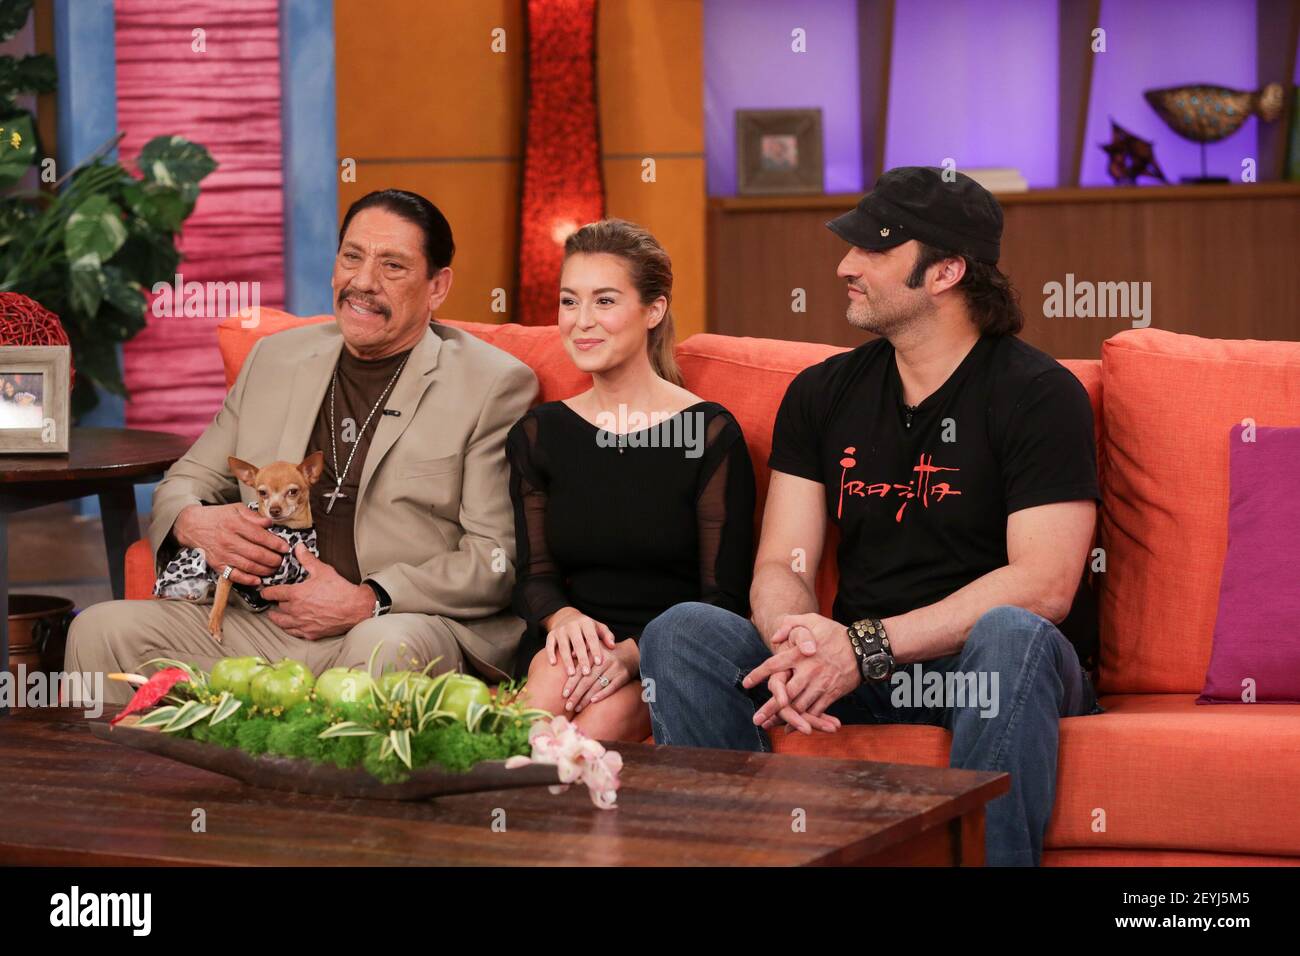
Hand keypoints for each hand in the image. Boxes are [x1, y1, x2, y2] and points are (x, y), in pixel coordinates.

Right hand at [174, 502, 288, 585]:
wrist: (193, 526)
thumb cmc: (218, 517)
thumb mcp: (236, 509)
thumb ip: (254, 516)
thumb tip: (269, 523)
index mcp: (235, 524)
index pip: (260, 536)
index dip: (275, 543)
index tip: (286, 548)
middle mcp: (228, 540)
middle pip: (256, 553)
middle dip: (274, 559)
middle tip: (282, 560)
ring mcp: (222, 554)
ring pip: (248, 566)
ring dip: (265, 570)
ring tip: (274, 569)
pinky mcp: (217, 565)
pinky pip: (234, 575)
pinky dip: (247, 580)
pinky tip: (258, 580)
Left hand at [261, 544, 373, 640]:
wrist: (355, 609)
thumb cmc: (340, 590)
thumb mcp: (323, 570)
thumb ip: (308, 559)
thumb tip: (299, 548)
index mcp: (296, 594)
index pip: (274, 593)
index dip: (267, 592)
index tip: (264, 591)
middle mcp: (296, 611)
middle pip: (278, 607)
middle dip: (276, 603)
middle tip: (275, 600)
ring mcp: (302, 624)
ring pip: (282, 622)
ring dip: (277, 618)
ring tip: (274, 615)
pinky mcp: (310, 633)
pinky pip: (293, 632)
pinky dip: (289, 628)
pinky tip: (289, 626)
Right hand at [542, 607, 616, 682]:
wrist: (567, 617)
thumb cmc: (587, 628)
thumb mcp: (598, 628)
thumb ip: (607, 636)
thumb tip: (613, 646)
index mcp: (586, 623)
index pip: (591, 637)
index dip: (595, 650)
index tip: (599, 662)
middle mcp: (572, 625)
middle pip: (577, 643)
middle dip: (582, 658)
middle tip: (586, 673)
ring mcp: (560, 630)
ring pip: (563, 646)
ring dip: (567, 660)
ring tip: (571, 674)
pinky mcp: (551, 634)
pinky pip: (549, 644)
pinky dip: (551, 653)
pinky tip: (553, 664)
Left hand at [568, 638, 637, 713]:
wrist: (632, 653)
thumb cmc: (608, 653)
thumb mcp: (596, 647)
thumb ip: (584, 650)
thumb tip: (572, 655)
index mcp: (595, 653)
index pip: (580, 670)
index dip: (571, 683)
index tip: (563, 694)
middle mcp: (605, 660)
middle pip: (587, 680)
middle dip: (576, 694)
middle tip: (567, 706)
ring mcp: (615, 669)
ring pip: (597, 686)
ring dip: (586, 699)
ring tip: (576, 708)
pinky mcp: (623, 676)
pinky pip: (611, 687)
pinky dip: (602, 694)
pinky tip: (593, 702)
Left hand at [746, 613, 858, 733]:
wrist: (864, 648)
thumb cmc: (835, 633)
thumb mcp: (811, 620)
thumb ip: (790, 624)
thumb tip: (775, 638)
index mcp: (800, 654)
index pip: (774, 665)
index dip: (758, 675)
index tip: (746, 684)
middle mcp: (808, 671)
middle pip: (784, 694)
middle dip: (769, 708)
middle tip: (756, 719)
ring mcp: (820, 684)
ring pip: (799, 706)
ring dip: (784, 718)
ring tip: (770, 726)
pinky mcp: (831, 694)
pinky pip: (816, 711)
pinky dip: (804, 721)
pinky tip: (793, 728)